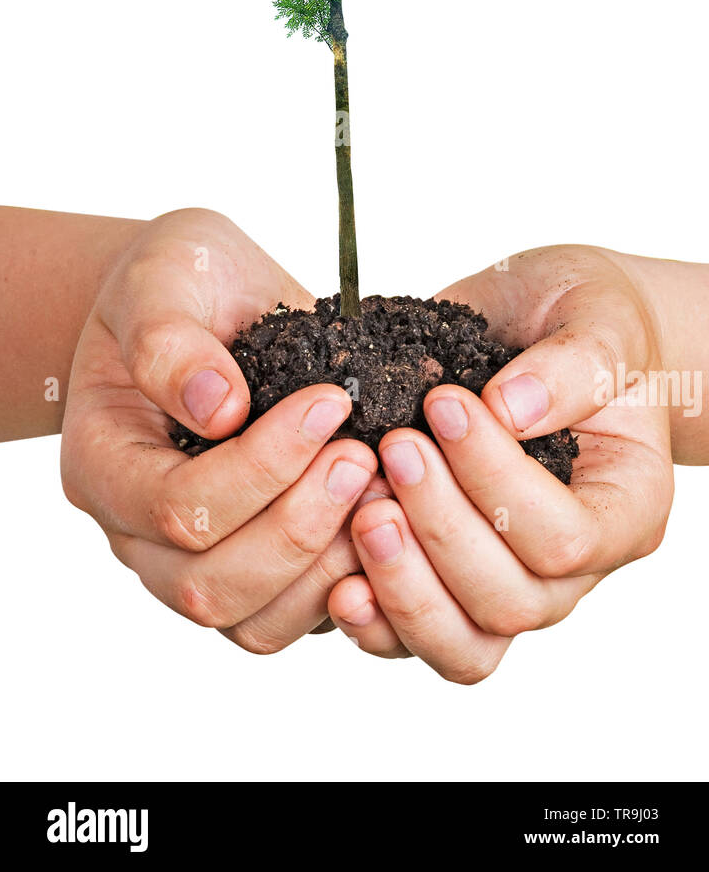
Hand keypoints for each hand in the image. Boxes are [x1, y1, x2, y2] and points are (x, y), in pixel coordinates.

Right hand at [61, 208, 375, 652]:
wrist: (201, 296)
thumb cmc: (176, 281)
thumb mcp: (164, 276)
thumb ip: (170, 339)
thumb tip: (219, 407)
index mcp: (102, 462)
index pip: (175, 506)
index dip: (260, 467)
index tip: (329, 403)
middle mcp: (138, 533)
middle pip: (209, 584)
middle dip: (300, 525)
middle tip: (365, 456)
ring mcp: (194, 561)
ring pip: (255, 621)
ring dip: (329, 564)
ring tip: (384, 489)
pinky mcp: (255, 572)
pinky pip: (296, 618)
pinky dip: (349, 585)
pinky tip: (389, 519)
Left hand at [328, 246, 673, 681]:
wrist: (541, 320)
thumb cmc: (581, 317)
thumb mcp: (595, 318)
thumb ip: (569, 365)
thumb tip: (508, 408)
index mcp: (625, 507)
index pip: (563, 538)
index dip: (496, 481)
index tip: (443, 404)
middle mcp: (573, 567)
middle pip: (509, 601)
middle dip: (440, 529)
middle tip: (393, 449)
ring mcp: (507, 583)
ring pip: (463, 644)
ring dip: (402, 584)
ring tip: (362, 511)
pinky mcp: (444, 582)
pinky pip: (411, 640)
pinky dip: (371, 620)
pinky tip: (336, 579)